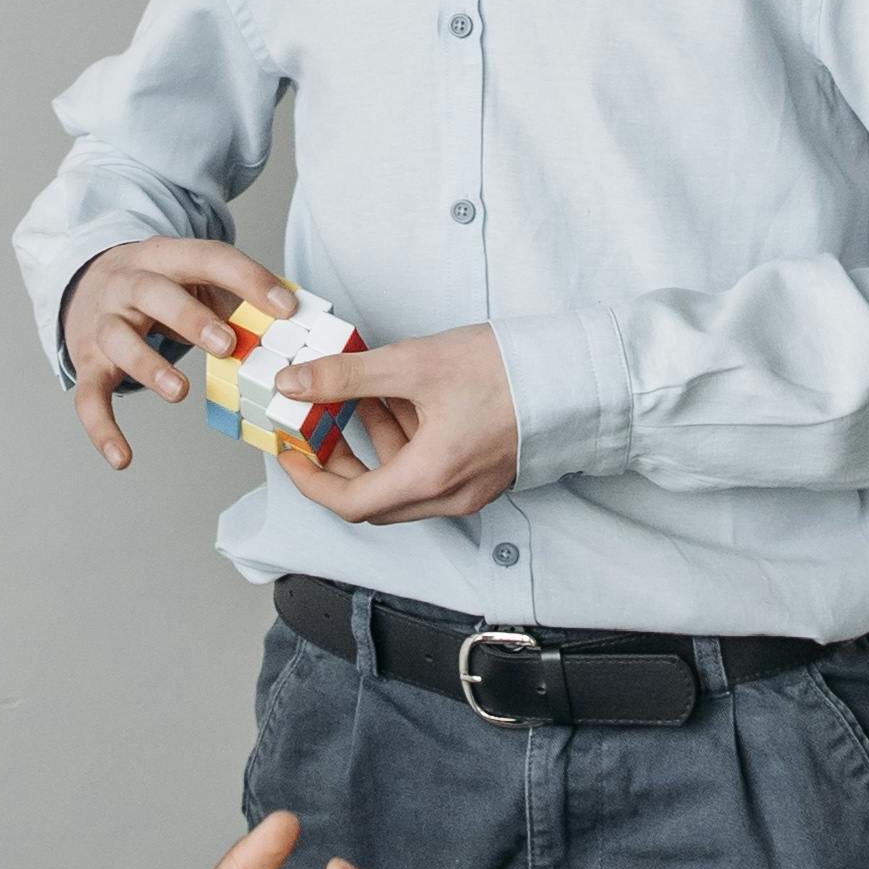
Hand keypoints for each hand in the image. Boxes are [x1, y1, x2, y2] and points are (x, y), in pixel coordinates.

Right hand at [60, 238, 275, 472]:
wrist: (88, 283)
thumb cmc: (159, 287)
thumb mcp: (195, 278)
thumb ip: (239, 298)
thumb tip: (298, 321)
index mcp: (167, 257)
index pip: (209, 258)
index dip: (248, 279)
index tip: (286, 307)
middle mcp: (129, 284)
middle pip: (153, 293)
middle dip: (190, 318)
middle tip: (227, 345)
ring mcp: (104, 323)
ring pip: (119, 340)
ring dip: (149, 366)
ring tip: (180, 391)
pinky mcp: (87, 362)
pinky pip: (89, 396)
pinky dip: (102, 428)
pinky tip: (123, 457)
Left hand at [278, 322, 518, 529]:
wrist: (577, 376)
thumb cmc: (506, 372)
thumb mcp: (414, 364)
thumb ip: (346, 377)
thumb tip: (294, 384)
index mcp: (428, 478)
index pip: (348, 503)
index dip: (309, 479)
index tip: (290, 450)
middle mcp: (449, 496)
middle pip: (373, 498)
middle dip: (339, 459)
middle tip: (319, 420)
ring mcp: (470, 488)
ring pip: (402, 481)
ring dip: (375, 442)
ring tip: (361, 392)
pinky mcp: (485, 473)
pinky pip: (430, 470)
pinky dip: (407, 440)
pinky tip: (403, 398)